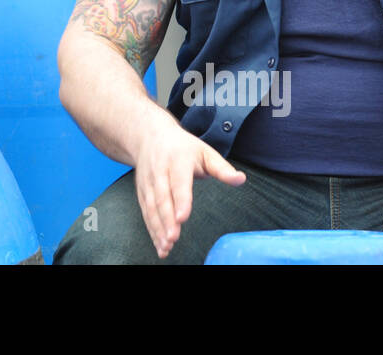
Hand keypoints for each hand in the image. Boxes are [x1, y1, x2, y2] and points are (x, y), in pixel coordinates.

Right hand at [134, 112, 245, 258]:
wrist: (150, 136)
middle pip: (162, 197)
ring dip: (157, 228)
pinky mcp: (142, 191)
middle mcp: (159, 170)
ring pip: (151, 206)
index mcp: (177, 159)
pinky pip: (145, 212)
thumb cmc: (183, 147)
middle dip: (166, 219)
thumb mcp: (205, 152)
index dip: (180, 200)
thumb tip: (241, 179)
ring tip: (166, 247)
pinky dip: (151, 229)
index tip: (182, 218)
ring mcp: (148, 181)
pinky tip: (159, 244)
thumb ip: (222, 168)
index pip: (179, 182)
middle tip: (172, 238)